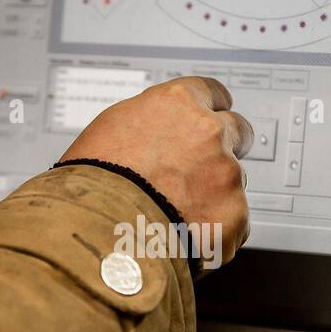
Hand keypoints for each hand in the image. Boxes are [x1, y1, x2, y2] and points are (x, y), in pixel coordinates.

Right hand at [60, 76, 253, 266]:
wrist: (100, 231)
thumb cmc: (92, 184)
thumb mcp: (109, 130)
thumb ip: (148, 125)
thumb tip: (155, 135)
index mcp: (178, 104)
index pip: (211, 93)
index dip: (211, 109)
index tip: (211, 117)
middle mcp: (209, 133)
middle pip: (238, 131)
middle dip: (225, 149)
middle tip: (200, 170)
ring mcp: (226, 175)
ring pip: (233, 183)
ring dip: (214, 196)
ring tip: (176, 215)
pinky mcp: (234, 216)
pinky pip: (234, 225)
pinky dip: (215, 234)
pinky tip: (185, 239)